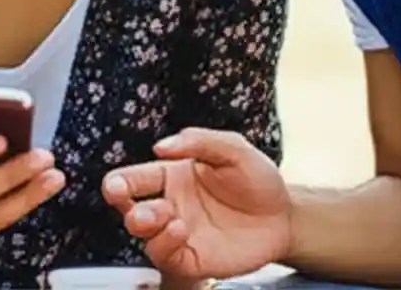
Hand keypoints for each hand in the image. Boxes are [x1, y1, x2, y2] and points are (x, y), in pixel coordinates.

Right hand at [102, 128, 290, 279]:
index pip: (134, 179)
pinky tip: (181, 231)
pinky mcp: (192, 259)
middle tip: (144, 210)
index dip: (118, 183)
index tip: (114, 185)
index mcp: (171, 177)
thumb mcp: (234, 149)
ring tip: (170, 219)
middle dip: (129, 210)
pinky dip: (166, 246)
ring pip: (145, 237)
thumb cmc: (258, 180)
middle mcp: (169, 206)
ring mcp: (179, 235)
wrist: (286, 217)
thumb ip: (200, 141)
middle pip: (132, 210)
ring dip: (147, 228)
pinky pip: (167, 258)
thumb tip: (161, 146)